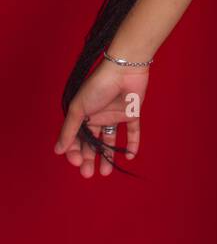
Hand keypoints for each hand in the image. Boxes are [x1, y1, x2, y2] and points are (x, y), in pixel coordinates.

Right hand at [54, 58, 148, 177]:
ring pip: (111, 140)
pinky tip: (130, 156)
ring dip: (108, 156)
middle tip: (89, 174)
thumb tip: (57, 151)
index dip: (75, 152)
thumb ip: (69, 130)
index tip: (77, 162)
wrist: (124, 70)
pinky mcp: (132, 113)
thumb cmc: (97, 86)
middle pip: (92, 142)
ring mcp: (115, 115)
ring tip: (107, 172)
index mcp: (83, 114)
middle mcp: (98, 116)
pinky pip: (132, 132)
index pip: (77, 138)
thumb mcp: (78, 109)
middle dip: (89, 159)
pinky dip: (132, 144)